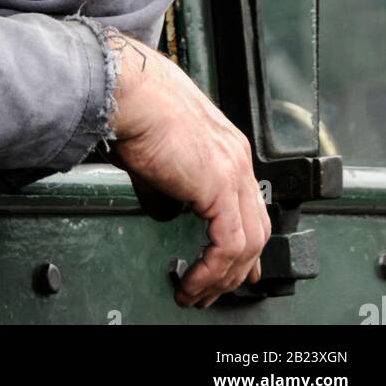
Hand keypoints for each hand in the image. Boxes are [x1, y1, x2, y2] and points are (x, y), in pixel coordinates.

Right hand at [104, 29, 270, 308]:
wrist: (129, 91)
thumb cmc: (134, 106)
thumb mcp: (156, 152)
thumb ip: (166, 183)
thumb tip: (162, 207)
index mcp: (225, 146)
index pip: (250, 204)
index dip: (245, 242)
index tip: (235, 266)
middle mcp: (236, 157)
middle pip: (257, 227)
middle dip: (238, 268)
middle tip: (216, 291)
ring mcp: (232, 170)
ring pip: (249, 242)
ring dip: (223, 277)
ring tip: (198, 294)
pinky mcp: (219, 185)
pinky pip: (229, 245)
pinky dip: (212, 270)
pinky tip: (193, 281)